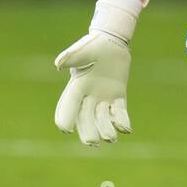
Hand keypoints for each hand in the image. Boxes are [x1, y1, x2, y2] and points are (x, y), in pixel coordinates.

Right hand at [54, 31, 132, 145]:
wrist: (111, 43)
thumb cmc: (95, 45)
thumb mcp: (83, 49)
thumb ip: (72, 56)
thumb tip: (59, 64)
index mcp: (77, 85)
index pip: (68, 104)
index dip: (66, 116)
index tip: (65, 129)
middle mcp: (88, 95)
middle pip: (85, 118)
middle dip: (88, 131)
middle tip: (92, 143)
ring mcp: (103, 98)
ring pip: (102, 119)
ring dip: (106, 129)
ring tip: (111, 139)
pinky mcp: (117, 97)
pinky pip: (119, 112)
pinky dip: (122, 121)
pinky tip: (127, 129)